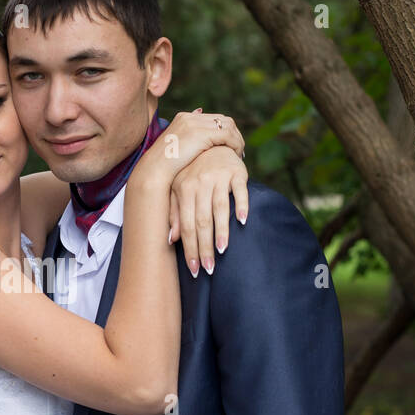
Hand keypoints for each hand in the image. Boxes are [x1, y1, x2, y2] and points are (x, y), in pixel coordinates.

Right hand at [129, 109, 243, 196]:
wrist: (155, 170)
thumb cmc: (164, 166)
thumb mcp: (177, 149)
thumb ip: (190, 140)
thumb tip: (200, 140)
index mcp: (184, 118)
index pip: (213, 119)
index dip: (226, 131)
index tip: (231, 146)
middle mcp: (190, 117)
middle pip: (223, 119)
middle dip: (234, 134)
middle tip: (238, 150)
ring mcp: (196, 123)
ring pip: (228, 125)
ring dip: (237, 139)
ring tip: (238, 154)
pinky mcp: (202, 133)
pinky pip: (228, 135)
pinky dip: (235, 144)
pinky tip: (235, 155)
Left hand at [168, 144, 248, 277]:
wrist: (212, 145)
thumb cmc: (193, 173)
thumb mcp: (178, 190)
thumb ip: (175, 213)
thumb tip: (171, 239)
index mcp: (183, 189)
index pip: (187, 225)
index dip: (190, 248)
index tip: (194, 269)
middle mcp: (200, 183)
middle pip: (202, 221)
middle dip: (204, 248)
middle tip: (208, 269)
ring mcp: (219, 176)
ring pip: (219, 209)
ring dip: (222, 232)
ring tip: (222, 252)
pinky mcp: (237, 172)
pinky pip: (240, 192)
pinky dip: (242, 206)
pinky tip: (242, 222)